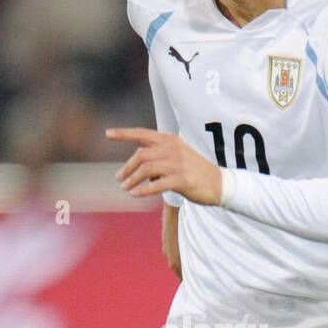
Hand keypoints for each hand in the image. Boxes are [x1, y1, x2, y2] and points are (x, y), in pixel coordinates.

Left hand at [106, 127, 222, 204]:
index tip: (107, 133)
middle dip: (127, 167)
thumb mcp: (178, 158)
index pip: (143, 134)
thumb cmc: (196, 172)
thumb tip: (139, 169)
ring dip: (132, 179)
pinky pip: (157, 185)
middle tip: (119, 178)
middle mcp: (173, 149)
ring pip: (146, 170)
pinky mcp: (182, 180)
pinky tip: (135, 194)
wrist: (220, 184)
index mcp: (171, 141)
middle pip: (141, 155)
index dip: (124, 133)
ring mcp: (178, 164)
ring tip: (125, 188)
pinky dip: (143, 190)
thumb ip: (159, 158)